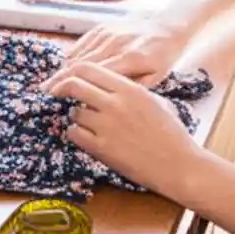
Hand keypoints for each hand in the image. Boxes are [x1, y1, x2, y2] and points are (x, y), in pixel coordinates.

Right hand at [41, 15, 189, 89]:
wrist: (167, 28)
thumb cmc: (162, 59)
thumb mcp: (156, 78)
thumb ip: (133, 88)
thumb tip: (107, 100)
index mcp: (131, 58)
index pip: (94, 74)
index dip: (72, 85)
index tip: (57, 97)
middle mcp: (116, 43)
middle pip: (81, 64)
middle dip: (60, 79)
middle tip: (45, 93)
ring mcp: (108, 33)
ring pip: (78, 53)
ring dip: (63, 69)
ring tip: (50, 84)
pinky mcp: (103, 27)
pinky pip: (82, 43)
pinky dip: (71, 56)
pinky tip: (64, 69)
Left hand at [47, 61, 204, 199]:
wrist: (178, 165)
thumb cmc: (170, 133)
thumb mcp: (153, 100)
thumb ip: (128, 89)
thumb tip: (103, 83)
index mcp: (130, 89)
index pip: (88, 68)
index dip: (72, 72)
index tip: (66, 77)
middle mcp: (115, 104)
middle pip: (73, 85)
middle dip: (61, 89)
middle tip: (55, 94)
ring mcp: (107, 127)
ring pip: (74, 112)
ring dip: (76, 116)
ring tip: (87, 122)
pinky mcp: (102, 149)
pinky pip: (75, 134)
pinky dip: (76, 133)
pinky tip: (87, 136)